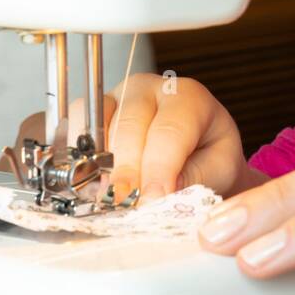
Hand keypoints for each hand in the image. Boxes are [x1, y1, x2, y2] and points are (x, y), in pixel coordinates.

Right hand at [8, 73, 256, 204]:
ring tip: (112, 197)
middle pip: (129, 126)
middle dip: (127, 171)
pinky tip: (95, 182)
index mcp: (187, 97)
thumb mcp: (218, 169)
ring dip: (101, 166)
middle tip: (127, 204)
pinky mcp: (90, 110)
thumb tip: (158, 195)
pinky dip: (79, 158)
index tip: (151, 199)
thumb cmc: (208, 155)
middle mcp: (148, 90)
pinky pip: (76, 129)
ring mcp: (115, 97)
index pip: (169, 131)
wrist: (196, 151)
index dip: (159, 168)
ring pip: (98, 127)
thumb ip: (193, 179)